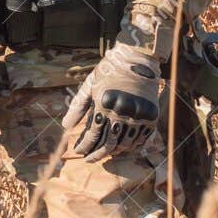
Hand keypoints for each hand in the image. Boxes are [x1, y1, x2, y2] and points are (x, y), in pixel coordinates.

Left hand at [62, 41, 162, 160]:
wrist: (138, 58)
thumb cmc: (109, 70)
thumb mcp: (90, 85)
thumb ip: (77, 106)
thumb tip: (65, 127)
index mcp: (105, 103)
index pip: (93, 134)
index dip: (84, 146)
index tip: (77, 151)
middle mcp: (123, 111)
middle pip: (108, 144)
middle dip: (96, 154)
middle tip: (88, 160)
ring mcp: (139, 115)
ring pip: (125, 144)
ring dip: (113, 152)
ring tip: (103, 153)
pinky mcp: (151, 116)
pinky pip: (140, 140)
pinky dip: (130, 147)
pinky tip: (121, 148)